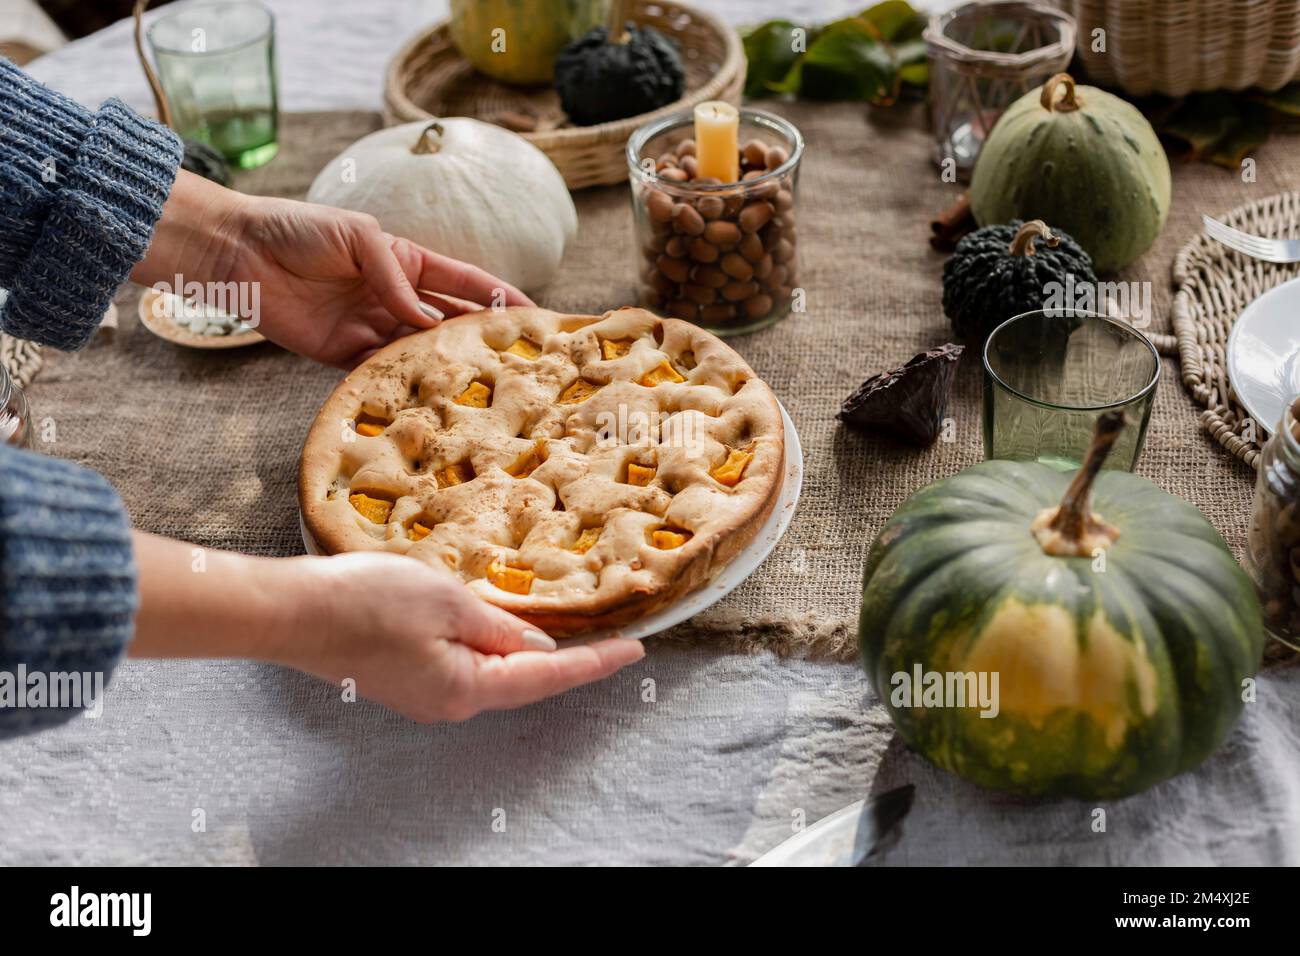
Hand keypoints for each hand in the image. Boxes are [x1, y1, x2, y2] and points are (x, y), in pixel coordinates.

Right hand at [130, 535, 644, 721]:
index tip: (636, 650)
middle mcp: (450, 702)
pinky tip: (499, 622)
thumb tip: (536, 642)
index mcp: (467, 688)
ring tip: (562, 621)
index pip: (549, 675)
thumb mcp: (447, 601)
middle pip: (524, 678)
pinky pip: (464, 663)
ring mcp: (425, 693)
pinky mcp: (405, 677)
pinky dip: (490, 644)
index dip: (596, 661)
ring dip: (526, 648)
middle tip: (610, 633)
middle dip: (565, 656)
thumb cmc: (364, 602)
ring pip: (494, 669)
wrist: (291, 612)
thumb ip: (498, 624)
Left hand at [133, 171, 533, 367]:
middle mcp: (395, 297)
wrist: (237, 253)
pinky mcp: (342, 355)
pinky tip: (429, 400)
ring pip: (421, 353)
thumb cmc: (297, 229)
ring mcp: (371, 328)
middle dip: (483, 340)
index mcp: (406, 261)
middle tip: (519, 364)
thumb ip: (396, 276)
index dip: (499, 297)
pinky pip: (381, 374)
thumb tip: (428, 321)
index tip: (535, 315)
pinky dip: (404, 386)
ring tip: (483, 389)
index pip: (464, 282)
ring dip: (448, 368)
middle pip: (450, 323)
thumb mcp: (358, 236)